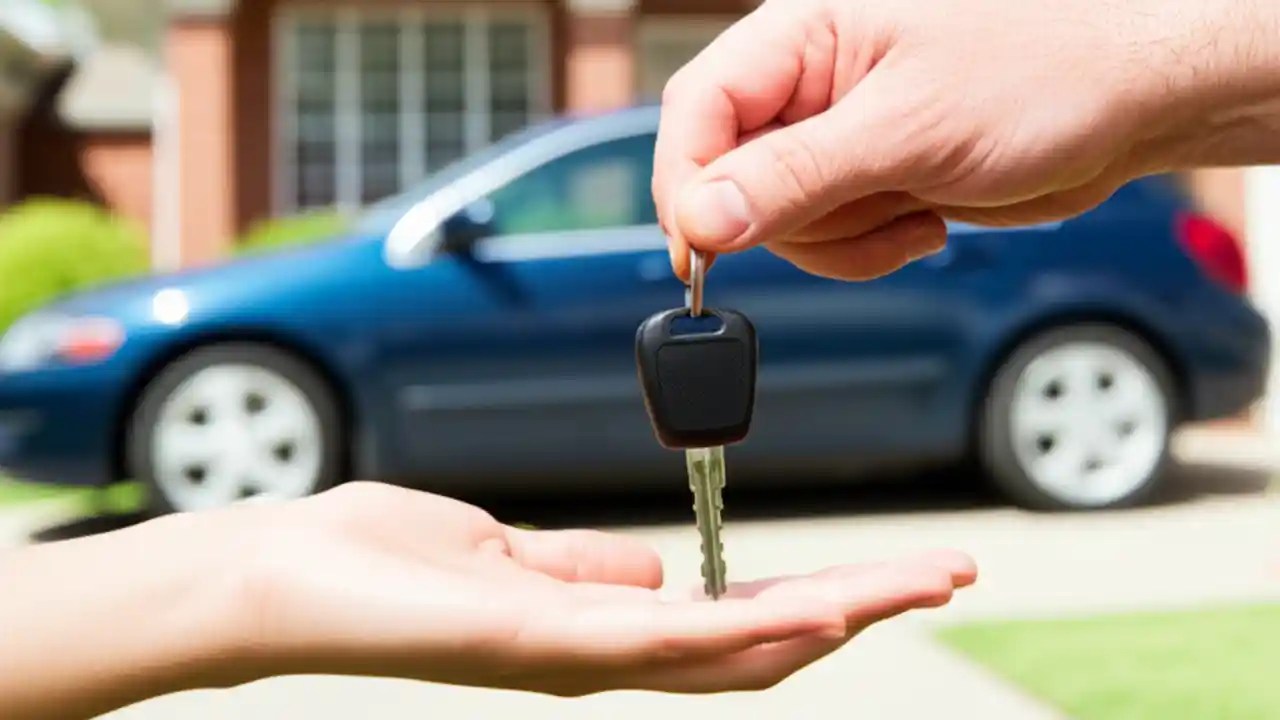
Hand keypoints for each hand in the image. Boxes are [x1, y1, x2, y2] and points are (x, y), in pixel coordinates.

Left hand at [0, 482, 974, 718]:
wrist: (291, 580)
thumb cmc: (388, 564)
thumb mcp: (511, 556)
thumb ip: (588, 567)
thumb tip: (662, 564)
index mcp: (604, 627)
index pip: (739, 615)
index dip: (826, 596)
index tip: (896, 569)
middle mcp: (609, 655)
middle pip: (763, 638)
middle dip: (864, 607)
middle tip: (952, 574)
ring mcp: (584, 656)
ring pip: (739, 644)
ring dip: (838, 613)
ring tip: (920, 582)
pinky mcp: (547, 642)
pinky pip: (669, 639)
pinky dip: (749, 627)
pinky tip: (815, 606)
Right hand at [654, 0, 1279, 281]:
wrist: (1133, 103)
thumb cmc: (1047, 72)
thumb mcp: (907, 128)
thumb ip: (795, 176)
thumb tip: (701, 217)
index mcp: (804, 33)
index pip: (699, 108)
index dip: (688, 182)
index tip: (701, 246)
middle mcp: (812, 81)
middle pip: (730, 175)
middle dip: (790, 218)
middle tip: (861, 211)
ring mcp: (840, 134)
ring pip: (778, 217)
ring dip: (841, 239)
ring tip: (913, 206)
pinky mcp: (869, 177)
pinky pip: (827, 235)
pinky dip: (867, 248)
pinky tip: (923, 218)